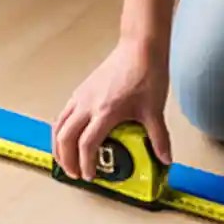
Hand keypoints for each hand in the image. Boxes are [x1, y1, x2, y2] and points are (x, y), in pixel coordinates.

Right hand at [53, 37, 171, 180]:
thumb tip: (165, 158)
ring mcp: (81, 97)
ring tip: (64, 159)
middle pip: (65, 138)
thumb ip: (159, 137)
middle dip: (66, 159)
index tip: (90, 175)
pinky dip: (61, 130)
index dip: (85, 163)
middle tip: (74, 173)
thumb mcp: (155, 109)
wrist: (140, 47)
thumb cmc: (146, 73)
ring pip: (59, 126)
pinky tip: (68, 136)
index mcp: (106, 111)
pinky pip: (63, 115)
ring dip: (58, 146)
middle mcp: (88, 105)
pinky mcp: (80, 91)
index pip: (87, 144)